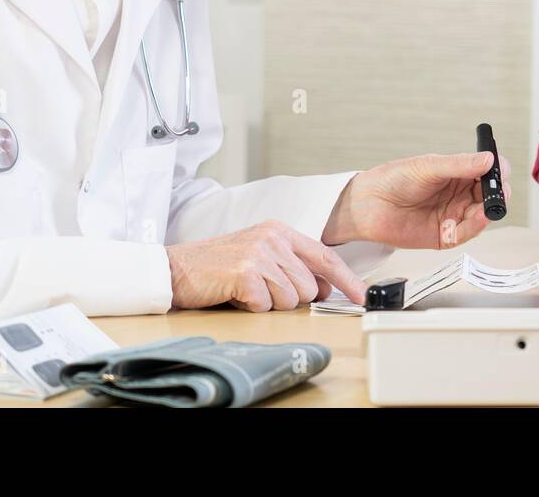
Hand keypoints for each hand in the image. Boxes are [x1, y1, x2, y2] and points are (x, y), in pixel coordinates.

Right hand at [165, 220, 367, 310]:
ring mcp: (260, 254)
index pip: (326, 256)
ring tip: (246, 289)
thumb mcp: (260, 256)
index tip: (363, 296)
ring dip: (269, 303)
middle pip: (310, 287)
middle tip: (260, 288)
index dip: (347, 279)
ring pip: (291, 299)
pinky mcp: (246, 273)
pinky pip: (267, 306)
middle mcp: (273, 238)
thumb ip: (293, 267)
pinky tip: (236, 293)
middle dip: (288, 297)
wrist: (175, 268)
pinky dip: (252, 307)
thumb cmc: (217, 266)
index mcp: (280, 231)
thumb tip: (325, 287)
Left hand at [326, 152, 512, 250]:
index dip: (498, 171)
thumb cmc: (394, 179)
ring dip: (489, 211)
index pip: (488, 170)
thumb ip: (460, 165)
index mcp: (458, 172)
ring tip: (488, 207)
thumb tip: (489, 159)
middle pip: (491, 194)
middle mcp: (460, 193)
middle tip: (498, 193)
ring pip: (483, 215)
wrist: (368, 205)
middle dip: (498, 194)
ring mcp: (454, 214)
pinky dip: (476, 226)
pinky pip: (467, 233)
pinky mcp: (446, 236)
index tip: (499, 171)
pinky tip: (478, 218)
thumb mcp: (428, 167)